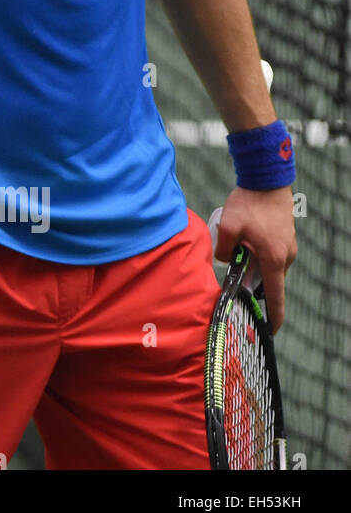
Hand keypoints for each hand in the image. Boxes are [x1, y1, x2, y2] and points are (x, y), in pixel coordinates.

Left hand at [215, 186, 296, 329]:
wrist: (266, 180)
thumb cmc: (248, 204)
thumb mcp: (228, 228)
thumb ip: (224, 251)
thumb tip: (224, 262)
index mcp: (274, 260)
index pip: (275, 297)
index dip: (272, 317)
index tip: (270, 331)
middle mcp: (285, 257)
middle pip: (267, 280)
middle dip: (251, 281)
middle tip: (233, 274)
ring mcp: (288, 247)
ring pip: (267, 265)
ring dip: (252, 263)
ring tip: (236, 245)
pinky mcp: (284, 238)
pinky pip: (269, 254)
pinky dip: (256, 252)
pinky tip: (243, 237)